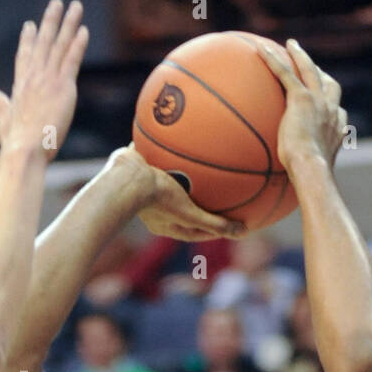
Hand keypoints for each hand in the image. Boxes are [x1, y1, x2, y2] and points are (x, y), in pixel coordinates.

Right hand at [0, 0, 89, 160]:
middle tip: (56, 3)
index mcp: (20, 86)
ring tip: (75, 6)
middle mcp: (33, 77)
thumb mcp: (4, 119)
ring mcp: (47, 80)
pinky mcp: (63, 87)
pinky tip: (83, 30)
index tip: (30, 25)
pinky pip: (71, 60)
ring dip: (68, 24)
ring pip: (59, 45)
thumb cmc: (14, 142)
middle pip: (43, 42)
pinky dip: (78, 44)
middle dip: (50, 21)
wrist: (24, 150)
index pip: (25, 56)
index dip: (27, 39)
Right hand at [108, 146, 243, 240]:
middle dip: (200, 204)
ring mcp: (146, 187)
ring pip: (173, 181)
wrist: (128, 175)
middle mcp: (155, 208)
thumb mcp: (190, 214)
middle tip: (219, 199)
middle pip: (183, 207)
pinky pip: (162, 158)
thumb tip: (243, 232)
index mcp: (165, 224)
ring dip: (187, 176)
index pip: (194, 230)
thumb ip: (214, 224)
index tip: (231, 225)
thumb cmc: (158, 199)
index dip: (213, 230)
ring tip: (203, 166)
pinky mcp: (142, 166)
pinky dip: (174, 152)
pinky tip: (187, 138)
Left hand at [254, 38, 346, 174]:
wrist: (312, 169)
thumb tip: (296, 185)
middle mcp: (332, 110)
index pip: (337, 111)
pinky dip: (274, 60)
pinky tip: (261, 50)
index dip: (331, 103)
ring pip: (310, 70)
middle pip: (328, 83)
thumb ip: (306, 171)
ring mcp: (319, 102)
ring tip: (290, 44)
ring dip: (300, 56)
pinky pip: (285, 74)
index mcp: (337, 128)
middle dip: (319, 71)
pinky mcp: (301, 99)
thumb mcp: (311, 173)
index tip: (323, 101)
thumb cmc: (309, 178)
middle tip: (309, 62)